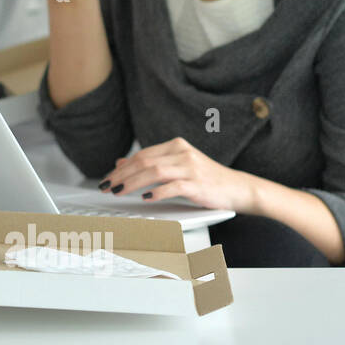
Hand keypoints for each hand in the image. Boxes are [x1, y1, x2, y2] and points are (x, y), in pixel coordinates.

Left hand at [97, 137, 255, 212]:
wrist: (238, 188)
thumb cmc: (207, 179)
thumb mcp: (177, 167)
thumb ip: (152, 164)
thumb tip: (121, 163)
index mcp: (176, 146)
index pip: (142, 155)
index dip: (121, 167)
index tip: (107, 178)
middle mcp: (183, 153)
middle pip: (144, 162)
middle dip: (121, 175)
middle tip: (106, 186)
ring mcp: (191, 168)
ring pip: (154, 172)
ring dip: (132, 183)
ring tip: (118, 192)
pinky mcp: (198, 183)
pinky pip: (173, 187)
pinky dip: (157, 192)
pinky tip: (146, 198)